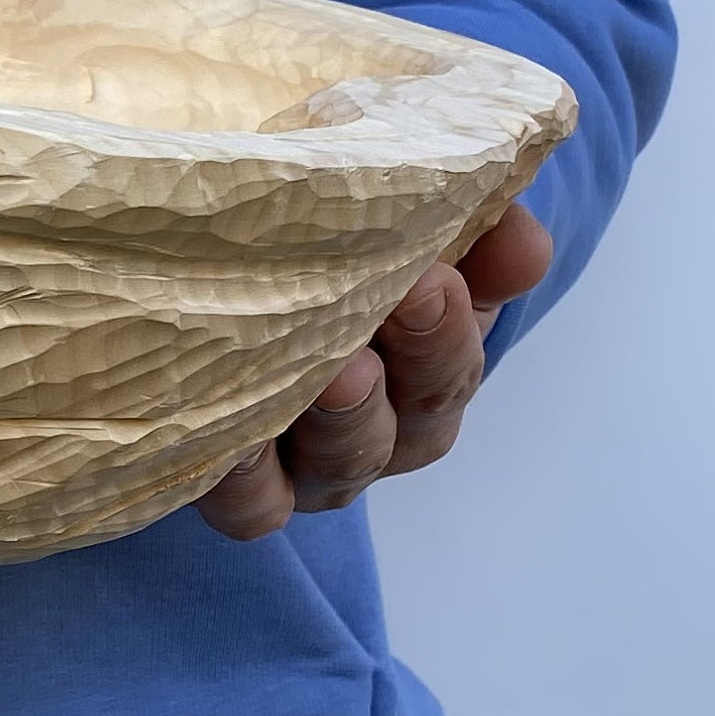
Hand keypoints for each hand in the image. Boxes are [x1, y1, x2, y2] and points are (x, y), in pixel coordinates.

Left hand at [198, 202, 552, 541]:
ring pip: (349, 463)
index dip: (456, 327)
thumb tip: (523, 245)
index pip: (457, 362)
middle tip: (408, 295)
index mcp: (420, 362)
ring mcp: (307, 465)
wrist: (191, 264)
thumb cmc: (301, 239)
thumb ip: (460, 220)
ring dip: (348, 419)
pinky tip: (238, 438)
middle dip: (424, 355)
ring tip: (335, 369)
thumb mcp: (380, 209)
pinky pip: (255, 506)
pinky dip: (251, 481)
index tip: (439, 273)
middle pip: (421, 420)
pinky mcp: (236, 494)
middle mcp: (374, 425)